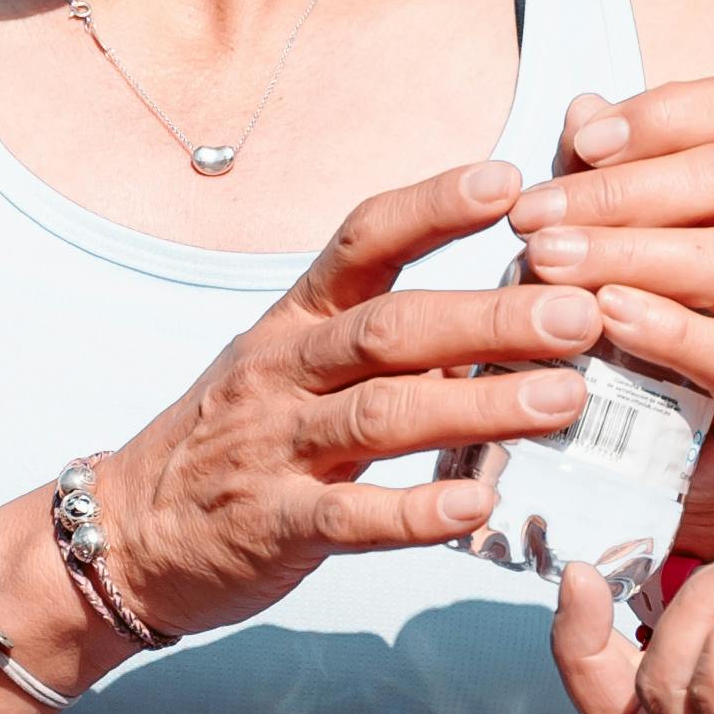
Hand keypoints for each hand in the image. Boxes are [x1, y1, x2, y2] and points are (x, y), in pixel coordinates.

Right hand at [69, 165, 600, 646]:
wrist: (131, 532)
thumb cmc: (243, 438)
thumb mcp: (300, 364)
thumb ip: (397, 338)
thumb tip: (518, 308)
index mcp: (297, 318)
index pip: (364, 240)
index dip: (434, 205)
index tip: (512, 181)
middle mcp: (283, 369)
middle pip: (392, 327)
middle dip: (491, 317)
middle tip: (581, 313)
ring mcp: (274, 446)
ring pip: (381, 414)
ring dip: (477, 406)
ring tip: (562, 399)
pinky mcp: (272, 525)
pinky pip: (348, 515)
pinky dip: (414, 512)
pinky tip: (477, 506)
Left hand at [509, 79, 713, 561]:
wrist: (673, 467)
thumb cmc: (636, 344)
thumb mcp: (611, 255)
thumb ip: (602, 183)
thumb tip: (584, 109)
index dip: (666, 114)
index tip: (583, 142)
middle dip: (621, 193)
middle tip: (535, 219)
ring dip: (633, 255)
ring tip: (553, 264)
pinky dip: (669, 329)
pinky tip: (608, 318)